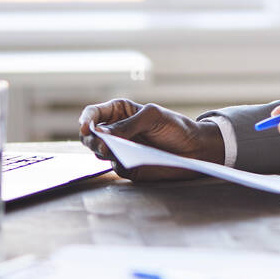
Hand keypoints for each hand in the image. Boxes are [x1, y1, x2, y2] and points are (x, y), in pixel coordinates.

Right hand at [78, 99, 223, 181]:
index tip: (85, 127)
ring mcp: (120, 149)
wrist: (194, 149)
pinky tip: (128, 159)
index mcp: (119, 112)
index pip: (93, 114)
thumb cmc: (175, 127)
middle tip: (102, 143)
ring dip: (102, 151)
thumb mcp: (152, 117)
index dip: (86, 120)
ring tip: (113, 150)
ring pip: (98, 152)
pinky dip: (117, 162)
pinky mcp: (126, 166)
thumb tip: (102, 134)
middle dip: (91, 139)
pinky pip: (114, 166)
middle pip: (90, 135)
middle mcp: (115, 131)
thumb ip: (127, 125)